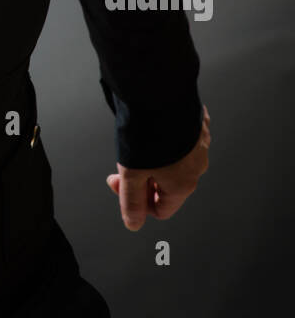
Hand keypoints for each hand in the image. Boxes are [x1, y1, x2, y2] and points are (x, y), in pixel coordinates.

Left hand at [106, 104, 210, 230]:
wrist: (161, 93)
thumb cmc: (147, 135)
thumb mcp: (132, 173)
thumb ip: (132, 202)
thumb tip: (133, 225)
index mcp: (183, 185)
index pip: (160, 209)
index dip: (136, 202)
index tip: (118, 181)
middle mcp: (197, 167)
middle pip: (166, 185)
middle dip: (142, 177)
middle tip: (122, 162)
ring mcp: (200, 144)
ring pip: (174, 162)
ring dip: (153, 159)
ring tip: (136, 143)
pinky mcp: (197, 124)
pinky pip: (181, 140)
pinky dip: (166, 140)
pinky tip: (153, 129)